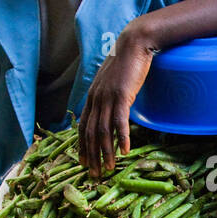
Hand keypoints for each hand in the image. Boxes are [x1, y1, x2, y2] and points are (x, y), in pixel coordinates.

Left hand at [77, 24, 156, 173]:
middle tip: (94, 174)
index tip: (84, 163)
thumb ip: (108, 95)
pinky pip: (120, 121)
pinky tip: (125, 151)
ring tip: (110, 169)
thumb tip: (111, 109)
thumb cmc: (126, 62)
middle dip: (91, 156)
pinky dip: (122, 138)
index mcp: (92, 97)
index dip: (82, 147)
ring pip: (103, 131)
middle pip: (90, 133)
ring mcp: (108, 97)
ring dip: (106, 152)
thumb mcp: (112, 81)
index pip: (82, 127)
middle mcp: (96, 99)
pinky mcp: (122, 95)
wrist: (134, 43)